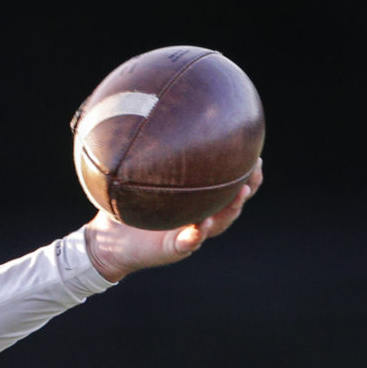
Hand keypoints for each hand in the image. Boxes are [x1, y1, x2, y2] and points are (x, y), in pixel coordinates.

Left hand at [83, 160, 261, 281]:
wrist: (110, 241)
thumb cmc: (128, 207)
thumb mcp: (140, 180)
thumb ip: (150, 160)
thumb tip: (145, 118)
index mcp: (196, 201)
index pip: (228, 186)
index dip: (246, 174)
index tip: (256, 157)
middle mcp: (199, 216)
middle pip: (232, 204)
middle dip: (247, 189)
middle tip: (254, 173)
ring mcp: (189, 234)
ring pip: (218, 224)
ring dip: (229, 210)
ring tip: (239, 196)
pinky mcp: (173, 249)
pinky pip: (187, 244)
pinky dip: (195, 236)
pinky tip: (199, 228)